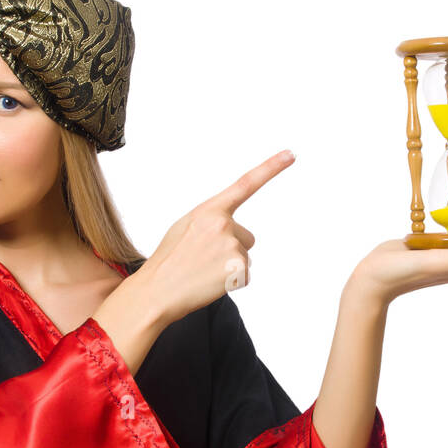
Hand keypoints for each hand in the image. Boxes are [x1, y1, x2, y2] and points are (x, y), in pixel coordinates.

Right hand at [134, 149, 295, 325]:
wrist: (156, 292)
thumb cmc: (168, 260)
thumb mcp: (185, 227)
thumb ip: (210, 220)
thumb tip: (229, 226)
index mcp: (209, 210)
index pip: (246, 184)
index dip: (271, 168)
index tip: (290, 155)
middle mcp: (224, 225)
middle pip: (246, 236)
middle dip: (231, 248)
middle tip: (202, 259)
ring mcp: (233, 248)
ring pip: (243, 257)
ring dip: (228, 266)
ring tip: (202, 271)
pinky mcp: (239, 271)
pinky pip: (244, 276)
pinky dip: (230, 282)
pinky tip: (209, 282)